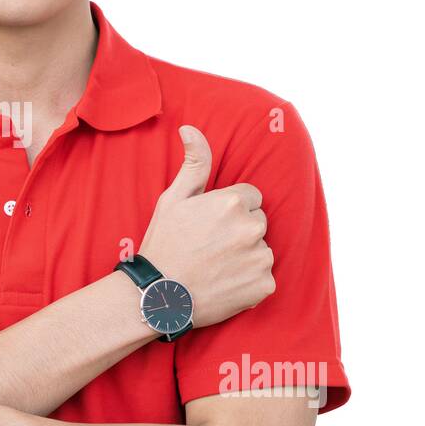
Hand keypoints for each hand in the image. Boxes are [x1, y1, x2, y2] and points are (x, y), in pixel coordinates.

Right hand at [137, 124, 274, 327]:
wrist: (159, 296)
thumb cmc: (164, 244)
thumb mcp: (173, 199)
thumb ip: (194, 163)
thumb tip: (191, 129)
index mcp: (233, 202)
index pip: (250, 197)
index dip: (228, 210)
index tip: (209, 226)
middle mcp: (252, 227)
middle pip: (257, 222)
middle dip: (240, 231)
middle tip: (210, 247)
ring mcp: (260, 258)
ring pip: (262, 249)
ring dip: (246, 256)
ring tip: (216, 267)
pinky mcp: (264, 285)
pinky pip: (264, 277)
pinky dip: (249, 282)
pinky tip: (225, 283)